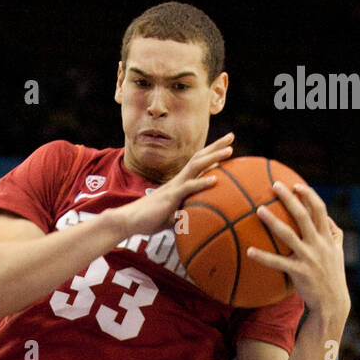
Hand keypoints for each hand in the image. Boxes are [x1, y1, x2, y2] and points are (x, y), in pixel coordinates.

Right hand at [113, 133, 234, 239]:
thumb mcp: (171, 217)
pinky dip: (202, 183)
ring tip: (229, 151)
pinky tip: (215, 180)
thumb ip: (183, 216)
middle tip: (231, 137)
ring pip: (196, 166)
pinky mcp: (170, 197)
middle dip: (215, 146)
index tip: (226, 147)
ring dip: (213, 157)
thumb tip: (193, 222)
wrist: (129, 221)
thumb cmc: (148, 220)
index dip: (211, 154)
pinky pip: (188, 187)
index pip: (197, 164)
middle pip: (199, 158)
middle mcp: (178, 180)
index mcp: (178, 184)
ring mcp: (174, 187)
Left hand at [248, 182, 349, 322]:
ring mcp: (308, 257)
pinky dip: (263, 257)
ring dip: (273, 221)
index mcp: (327, 237)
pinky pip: (277, 262)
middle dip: (289, 198)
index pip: (319, 209)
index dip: (308, 194)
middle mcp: (318, 244)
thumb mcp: (338, 252)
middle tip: (274, 185)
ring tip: (259, 210)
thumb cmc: (332, 276)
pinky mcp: (299, 272)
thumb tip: (327, 218)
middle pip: (303, 215)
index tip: (295, 185)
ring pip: (288, 234)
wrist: (332, 302)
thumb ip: (334, 233)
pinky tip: (249, 251)